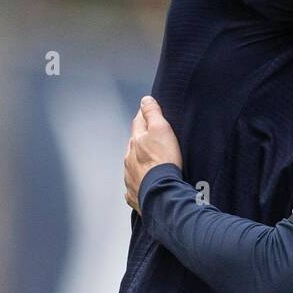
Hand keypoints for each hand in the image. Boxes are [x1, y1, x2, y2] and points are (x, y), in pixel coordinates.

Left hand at [123, 97, 183, 212]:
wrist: (161, 192)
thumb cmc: (163, 160)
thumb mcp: (161, 129)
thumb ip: (152, 113)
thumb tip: (145, 99)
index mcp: (136, 140)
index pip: (138, 122)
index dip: (145, 116)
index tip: (151, 114)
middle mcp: (129, 157)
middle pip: (135, 144)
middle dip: (143, 140)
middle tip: (156, 140)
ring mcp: (129, 176)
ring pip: (133, 164)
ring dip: (141, 162)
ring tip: (154, 164)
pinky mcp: (134, 193)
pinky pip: (135, 184)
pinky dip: (140, 181)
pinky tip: (148, 183)